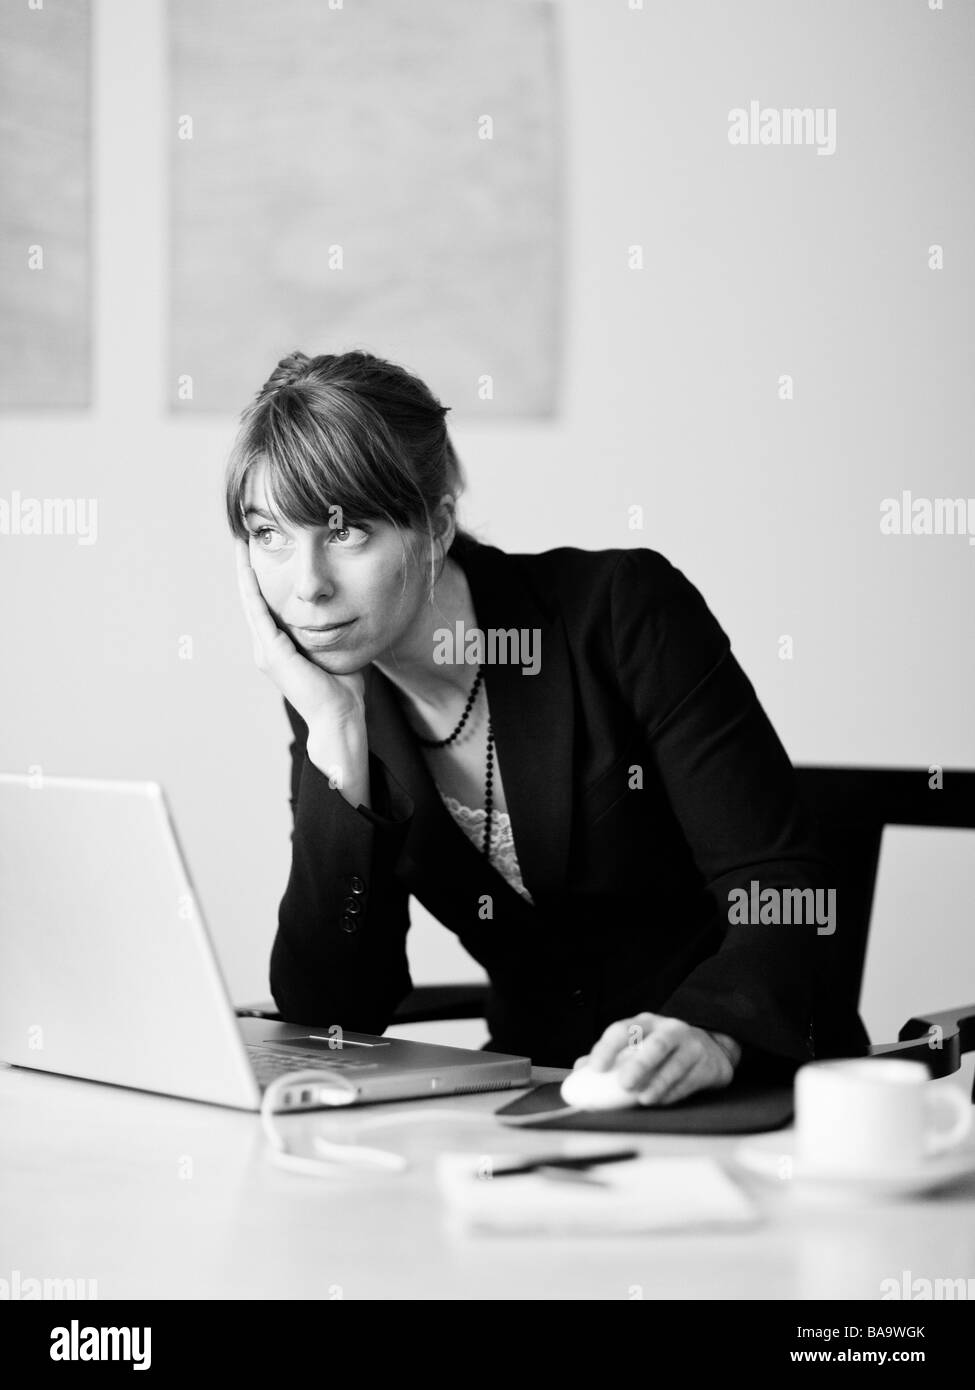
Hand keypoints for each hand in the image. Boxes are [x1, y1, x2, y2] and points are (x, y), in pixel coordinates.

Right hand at [235, 539, 364, 731]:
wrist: (338, 717)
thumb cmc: (342, 690)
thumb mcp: (333, 651)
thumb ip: (331, 632)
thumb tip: (343, 612)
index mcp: (279, 648)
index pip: (265, 605)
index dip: (260, 579)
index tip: (259, 552)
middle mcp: (266, 648)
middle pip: (252, 599)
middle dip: (246, 569)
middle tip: (242, 537)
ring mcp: (266, 651)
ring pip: (250, 602)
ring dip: (244, 573)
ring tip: (241, 544)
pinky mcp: (272, 652)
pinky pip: (259, 612)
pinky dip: (252, 589)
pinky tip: (249, 567)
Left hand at [573, 1012, 740, 1106]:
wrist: (710, 1052)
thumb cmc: (663, 1050)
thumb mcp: (638, 1046)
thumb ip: (610, 1057)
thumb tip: (579, 1071)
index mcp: (645, 1023)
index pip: (623, 1030)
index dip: (607, 1047)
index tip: (595, 1068)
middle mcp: (669, 1029)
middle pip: (656, 1043)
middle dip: (640, 1064)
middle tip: (624, 1083)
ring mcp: (691, 1045)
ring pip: (676, 1062)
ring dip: (658, 1082)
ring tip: (644, 1099)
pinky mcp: (706, 1064)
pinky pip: (689, 1080)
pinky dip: (672, 1093)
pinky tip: (660, 1101)